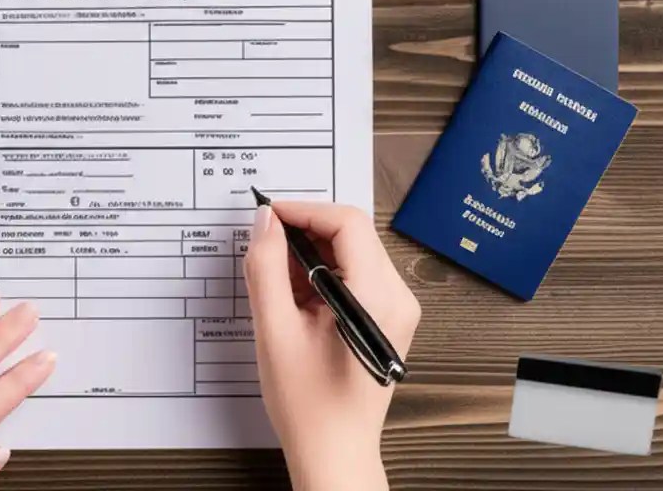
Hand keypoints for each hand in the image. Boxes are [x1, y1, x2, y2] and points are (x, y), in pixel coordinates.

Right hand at [244, 202, 420, 490]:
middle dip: (305, 232)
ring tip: (277, 281)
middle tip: (266, 247)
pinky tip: (295, 299)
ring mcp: (396, 308)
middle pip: (352, 234)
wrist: (334, 452)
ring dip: (311, 255)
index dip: (304, 210)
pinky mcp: (387, 318)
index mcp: (377, 297)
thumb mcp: (274, 329)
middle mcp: (397, 298)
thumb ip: (266, 267)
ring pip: (352, 253)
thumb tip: (265, 222)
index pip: (347, 222)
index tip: (268, 216)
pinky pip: (355, 276)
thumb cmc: (309, 404)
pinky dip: (322, 275)